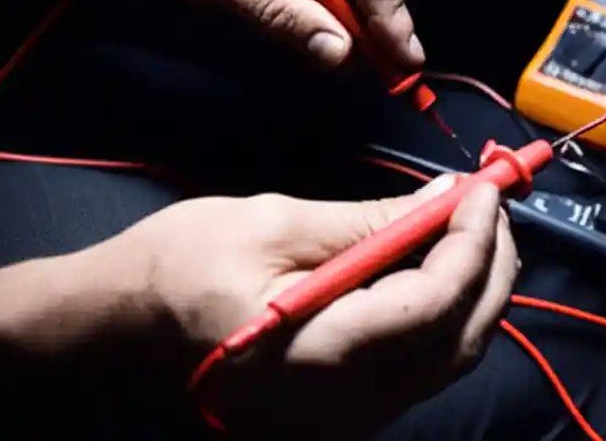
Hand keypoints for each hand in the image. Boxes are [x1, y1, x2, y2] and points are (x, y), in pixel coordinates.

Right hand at [93, 178, 515, 437]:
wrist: (112, 333)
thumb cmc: (176, 269)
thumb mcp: (273, 224)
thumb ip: (368, 221)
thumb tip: (446, 197)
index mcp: (320, 356)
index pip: (433, 304)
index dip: (472, 242)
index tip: (486, 188)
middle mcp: (343, 406)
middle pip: (458, 340)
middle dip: (490, 266)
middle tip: (493, 205)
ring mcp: (344, 419)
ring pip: (446, 360)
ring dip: (474, 291)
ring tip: (475, 228)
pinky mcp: (339, 414)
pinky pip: (415, 369)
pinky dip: (442, 316)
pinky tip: (439, 268)